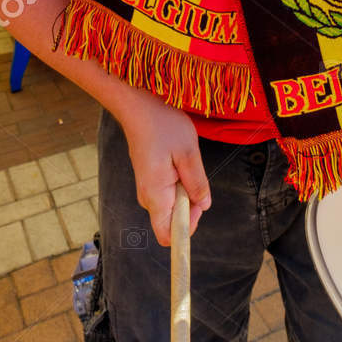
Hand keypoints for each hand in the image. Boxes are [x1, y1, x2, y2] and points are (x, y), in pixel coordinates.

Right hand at [114, 87, 209, 247]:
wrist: (138, 105)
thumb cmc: (163, 125)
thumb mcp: (188, 153)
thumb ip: (197, 183)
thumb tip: (204, 205)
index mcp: (155, 195)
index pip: (167, 235)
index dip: (188, 228)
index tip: (198, 205)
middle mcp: (148, 196)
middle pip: (173, 220)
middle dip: (191, 206)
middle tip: (194, 174)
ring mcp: (147, 188)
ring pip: (172, 204)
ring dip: (186, 191)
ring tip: (184, 162)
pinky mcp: (149, 178)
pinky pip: (168, 192)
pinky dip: (179, 181)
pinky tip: (178, 159)